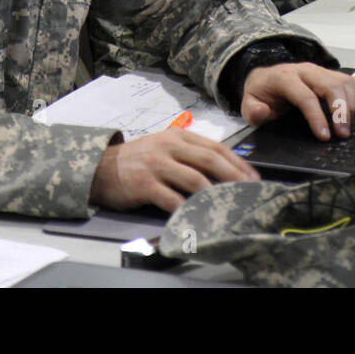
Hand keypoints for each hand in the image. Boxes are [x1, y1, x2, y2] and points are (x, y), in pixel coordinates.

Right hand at [90, 130, 258, 212]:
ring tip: (228, 205)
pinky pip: (171, 199)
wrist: (102, 168)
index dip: (238, 163)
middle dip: (234, 177)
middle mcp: (170, 147)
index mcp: (179, 137)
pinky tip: (197, 216)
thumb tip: (224, 170)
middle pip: (210, 160)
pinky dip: (187, 208)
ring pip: (195, 179)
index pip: (216, 147)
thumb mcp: (165, 147)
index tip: (253, 178)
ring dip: (214, 194)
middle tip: (248, 191)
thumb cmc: (139, 160)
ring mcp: (157, 165)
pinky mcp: (145, 184)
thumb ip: (190, 154)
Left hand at [241, 63, 354, 139]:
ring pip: (343, 82)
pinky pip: (350, 80)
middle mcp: (305, 71)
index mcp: (285, 78)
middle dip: (340, 111)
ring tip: (351, 126)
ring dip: (352, 104)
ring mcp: (320, 71)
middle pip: (330, 86)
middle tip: (343, 134)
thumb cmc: (262, 93)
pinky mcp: (330, 74)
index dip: (317, 117)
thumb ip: (253, 110)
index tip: (324, 136)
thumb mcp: (249, 103)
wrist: (266, 77)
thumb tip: (262, 112)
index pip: (306, 97)